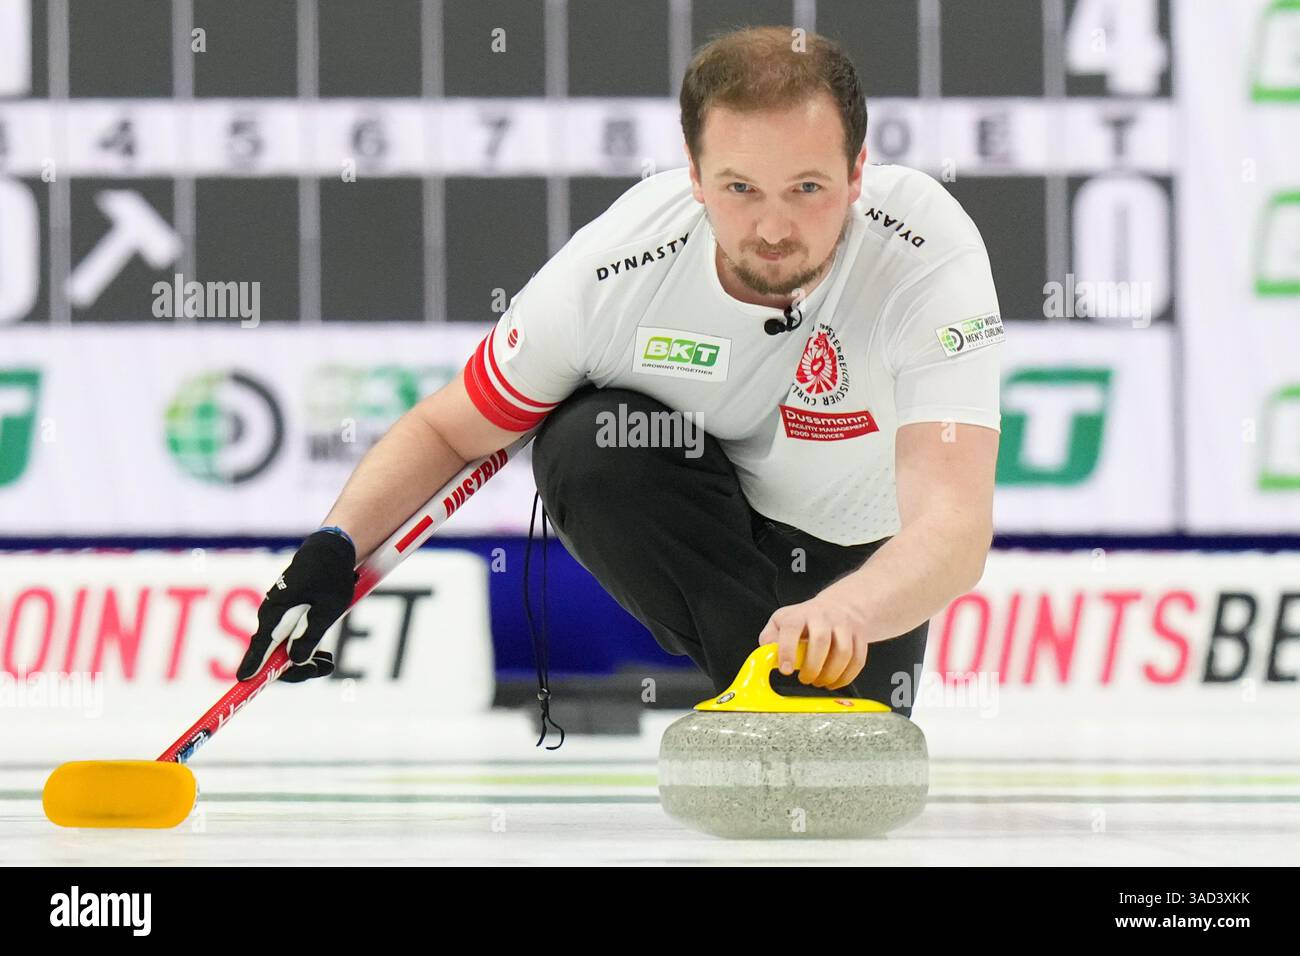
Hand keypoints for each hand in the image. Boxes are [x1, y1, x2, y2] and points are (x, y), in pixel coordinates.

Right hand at [237, 529, 357, 682]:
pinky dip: (302, 647)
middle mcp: (269, 616)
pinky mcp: (284, 613)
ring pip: (281, 648)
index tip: (244, 682)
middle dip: (296, 668)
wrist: (330, 550)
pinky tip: (322, 653)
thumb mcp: (326, 611)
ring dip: (303, 659)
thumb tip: (293, 661)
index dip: (252, 668)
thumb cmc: (330, 579)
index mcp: (275, 615)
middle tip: (325, 667)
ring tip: (328, 661)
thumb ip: (309, 636)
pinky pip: (287, 638)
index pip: (258, 648)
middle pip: (271, 654)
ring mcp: (275, 614)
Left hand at [757, 584, 871, 689]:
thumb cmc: (805, 620)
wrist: (838, 606)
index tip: (786, 670)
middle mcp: (822, 617)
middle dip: (813, 666)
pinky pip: (858, 659)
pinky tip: (835, 682)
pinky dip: (847, 676)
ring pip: (844, 651)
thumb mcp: (781, 622)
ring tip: (820, 682)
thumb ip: (769, 639)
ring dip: (831, 673)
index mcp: (799, 615)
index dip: (788, 650)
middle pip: (821, 640)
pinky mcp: (860, 636)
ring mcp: (843, 625)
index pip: (792, 628)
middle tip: (805, 679)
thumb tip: (765, 656)